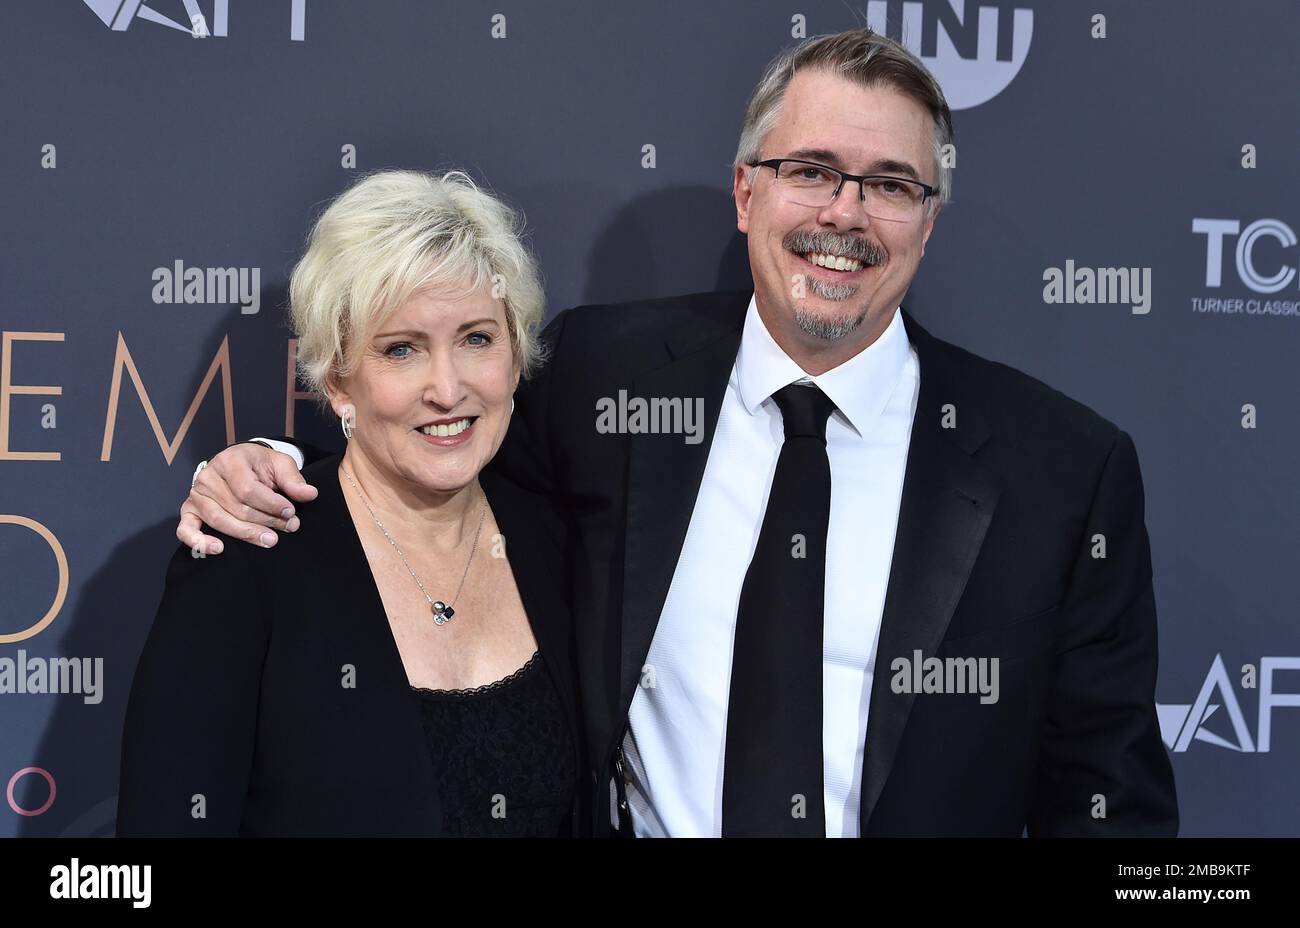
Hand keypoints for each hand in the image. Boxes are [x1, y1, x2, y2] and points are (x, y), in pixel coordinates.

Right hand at [177, 444, 318, 554]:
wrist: (241, 465)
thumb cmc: (261, 466)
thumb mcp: (280, 465)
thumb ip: (293, 480)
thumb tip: (310, 494)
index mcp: (230, 460)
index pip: (248, 488)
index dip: (271, 504)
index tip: (291, 512)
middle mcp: (208, 476)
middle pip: (236, 506)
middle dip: (265, 521)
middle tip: (288, 528)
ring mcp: (196, 494)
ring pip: (218, 519)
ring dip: (245, 533)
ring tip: (269, 541)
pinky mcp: (189, 510)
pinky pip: (185, 528)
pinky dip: (198, 541)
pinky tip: (219, 549)